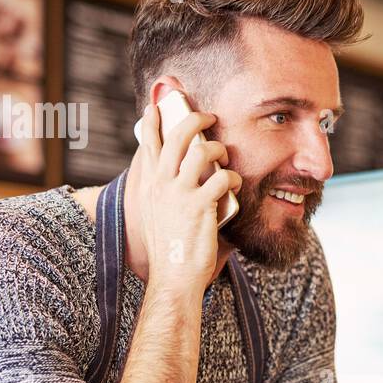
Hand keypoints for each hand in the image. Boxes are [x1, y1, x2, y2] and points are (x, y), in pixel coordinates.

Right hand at [133, 102, 241, 295]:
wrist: (174, 276)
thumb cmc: (170, 248)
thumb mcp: (155, 214)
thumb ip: (162, 192)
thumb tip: (174, 175)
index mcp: (149, 184)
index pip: (148, 142)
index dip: (153, 120)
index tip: (159, 106)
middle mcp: (160, 183)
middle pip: (178, 134)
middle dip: (196, 118)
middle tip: (210, 117)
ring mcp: (179, 193)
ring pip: (202, 151)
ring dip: (220, 149)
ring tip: (226, 157)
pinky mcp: (200, 205)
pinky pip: (222, 177)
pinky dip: (233, 177)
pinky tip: (235, 184)